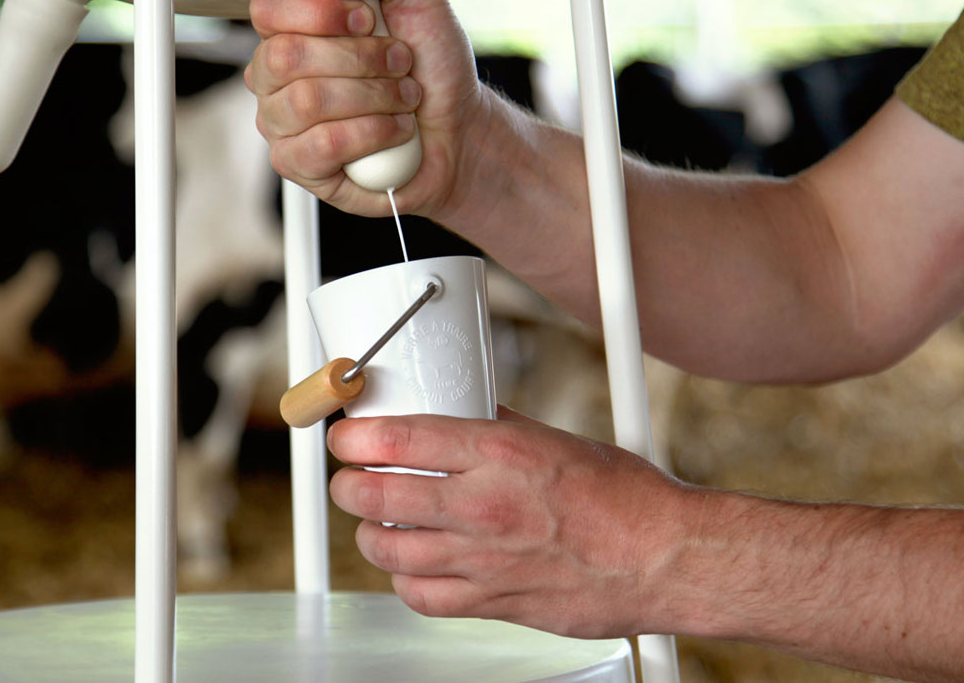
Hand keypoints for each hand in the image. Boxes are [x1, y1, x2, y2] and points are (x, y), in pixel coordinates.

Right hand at [245, 0, 499, 218]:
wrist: (457, 129)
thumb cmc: (430, 66)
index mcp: (293, 24)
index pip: (269, 6)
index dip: (321, 12)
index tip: (368, 19)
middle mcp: (275, 72)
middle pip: (287, 56)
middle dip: (362, 58)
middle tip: (398, 63)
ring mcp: (280, 121)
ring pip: (307, 101)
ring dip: (375, 97)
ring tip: (401, 98)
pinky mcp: (296, 164)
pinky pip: (322, 145)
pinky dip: (374, 134)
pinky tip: (394, 131)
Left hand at [326, 407, 693, 638]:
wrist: (664, 558)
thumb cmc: (624, 498)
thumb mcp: (556, 438)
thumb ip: (499, 425)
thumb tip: (462, 409)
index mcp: (498, 452)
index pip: (395, 439)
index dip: (353, 438)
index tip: (345, 438)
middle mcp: (483, 504)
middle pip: (374, 494)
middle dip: (348, 484)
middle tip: (350, 479)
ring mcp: (483, 557)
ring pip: (387, 546)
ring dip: (369, 532)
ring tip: (374, 521)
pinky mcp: (492, 600)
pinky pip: (420, 595)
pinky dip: (404, 578)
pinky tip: (411, 564)